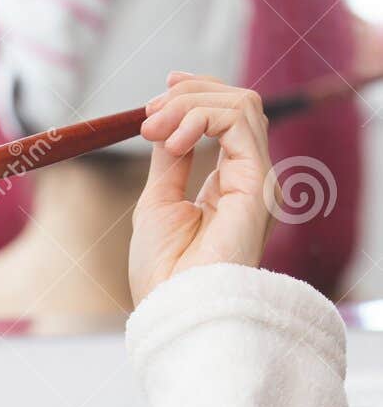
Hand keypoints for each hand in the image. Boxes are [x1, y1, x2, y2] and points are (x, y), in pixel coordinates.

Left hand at [129, 71, 276, 306]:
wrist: (172, 310)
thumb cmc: (163, 274)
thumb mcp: (157, 202)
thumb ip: (169, 160)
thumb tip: (166, 120)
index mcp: (229, 186)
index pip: (227, 120)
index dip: (195, 96)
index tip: (156, 97)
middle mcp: (250, 179)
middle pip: (237, 104)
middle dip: (188, 95)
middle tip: (148, 115)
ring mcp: (258, 180)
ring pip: (240, 104)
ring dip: (190, 104)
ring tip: (155, 129)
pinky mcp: (258, 182)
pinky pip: (239, 119)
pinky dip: (201, 116)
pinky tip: (174, 140)